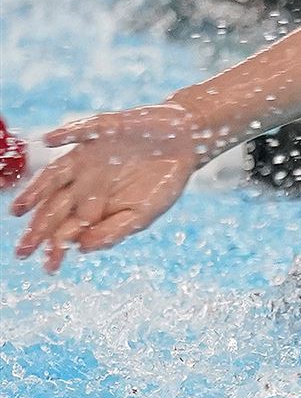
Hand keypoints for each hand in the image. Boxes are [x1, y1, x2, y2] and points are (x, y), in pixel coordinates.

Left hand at [10, 104, 201, 271]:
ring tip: (19, 208)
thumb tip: (82, 248)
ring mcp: (88, 157)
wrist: (184, 144)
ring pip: (55, 174)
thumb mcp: (143, 214)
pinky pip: (79, 132)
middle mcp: (84, 182)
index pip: (67, 228)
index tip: (50, 266)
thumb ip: (114, 230)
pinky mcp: (100, 131)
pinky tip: (49, 141)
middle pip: (54, 206)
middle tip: (24, 251)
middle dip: (39, 229)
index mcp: (94, 205)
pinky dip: (65, 135)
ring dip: (36, 189)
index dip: (57, 247)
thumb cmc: (163, 181)